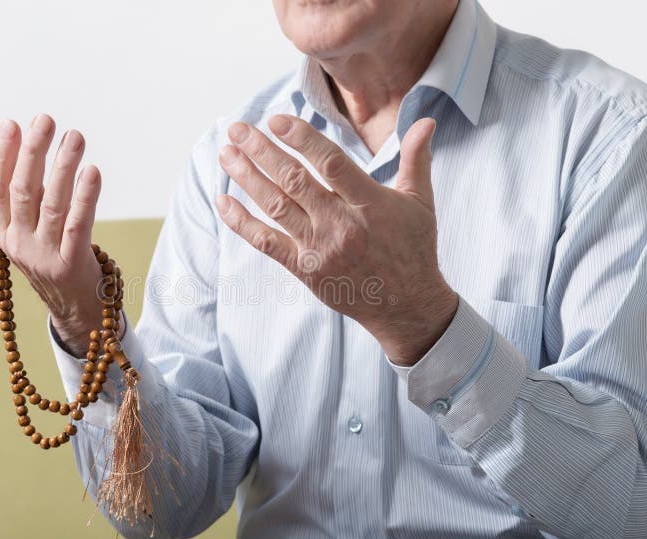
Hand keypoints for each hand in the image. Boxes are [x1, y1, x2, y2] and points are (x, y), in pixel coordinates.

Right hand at [0, 113, 116, 356]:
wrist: (78, 311)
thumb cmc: (58, 259)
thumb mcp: (32, 232)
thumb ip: (25, 197)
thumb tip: (15, 146)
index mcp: (7, 233)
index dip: (1, 155)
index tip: (11, 124)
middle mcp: (20, 243)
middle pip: (23, 190)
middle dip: (33, 151)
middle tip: (46, 120)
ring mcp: (44, 255)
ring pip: (51, 203)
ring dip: (63, 165)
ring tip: (75, 136)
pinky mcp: (72, 264)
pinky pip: (77, 224)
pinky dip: (85, 196)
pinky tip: (92, 171)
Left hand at [216, 116, 457, 365]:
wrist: (406, 306)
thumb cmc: (413, 249)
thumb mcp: (421, 202)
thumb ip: (416, 159)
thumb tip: (427, 120)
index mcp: (370, 203)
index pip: (331, 163)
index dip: (301, 139)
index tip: (276, 120)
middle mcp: (342, 225)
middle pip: (294, 181)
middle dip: (261, 151)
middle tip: (237, 128)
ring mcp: (320, 248)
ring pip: (276, 207)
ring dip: (247, 178)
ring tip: (226, 154)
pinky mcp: (305, 269)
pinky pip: (266, 243)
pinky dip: (242, 222)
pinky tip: (223, 201)